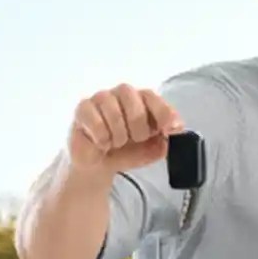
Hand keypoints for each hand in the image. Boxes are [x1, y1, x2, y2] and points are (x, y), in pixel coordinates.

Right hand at [68, 84, 182, 175]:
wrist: (102, 165)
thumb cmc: (129, 151)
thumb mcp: (156, 147)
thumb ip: (168, 137)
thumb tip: (174, 129)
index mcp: (143, 99)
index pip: (153, 97)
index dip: (163, 112)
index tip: (169, 129)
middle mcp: (122, 93)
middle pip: (132, 100)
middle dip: (138, 128)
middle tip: (135, 139)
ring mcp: (101, 98)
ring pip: (114, 113)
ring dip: (119, 136)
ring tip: (116, 142)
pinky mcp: (83, 109)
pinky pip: (97, 123)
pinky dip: (103, 139)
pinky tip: (102, 143)